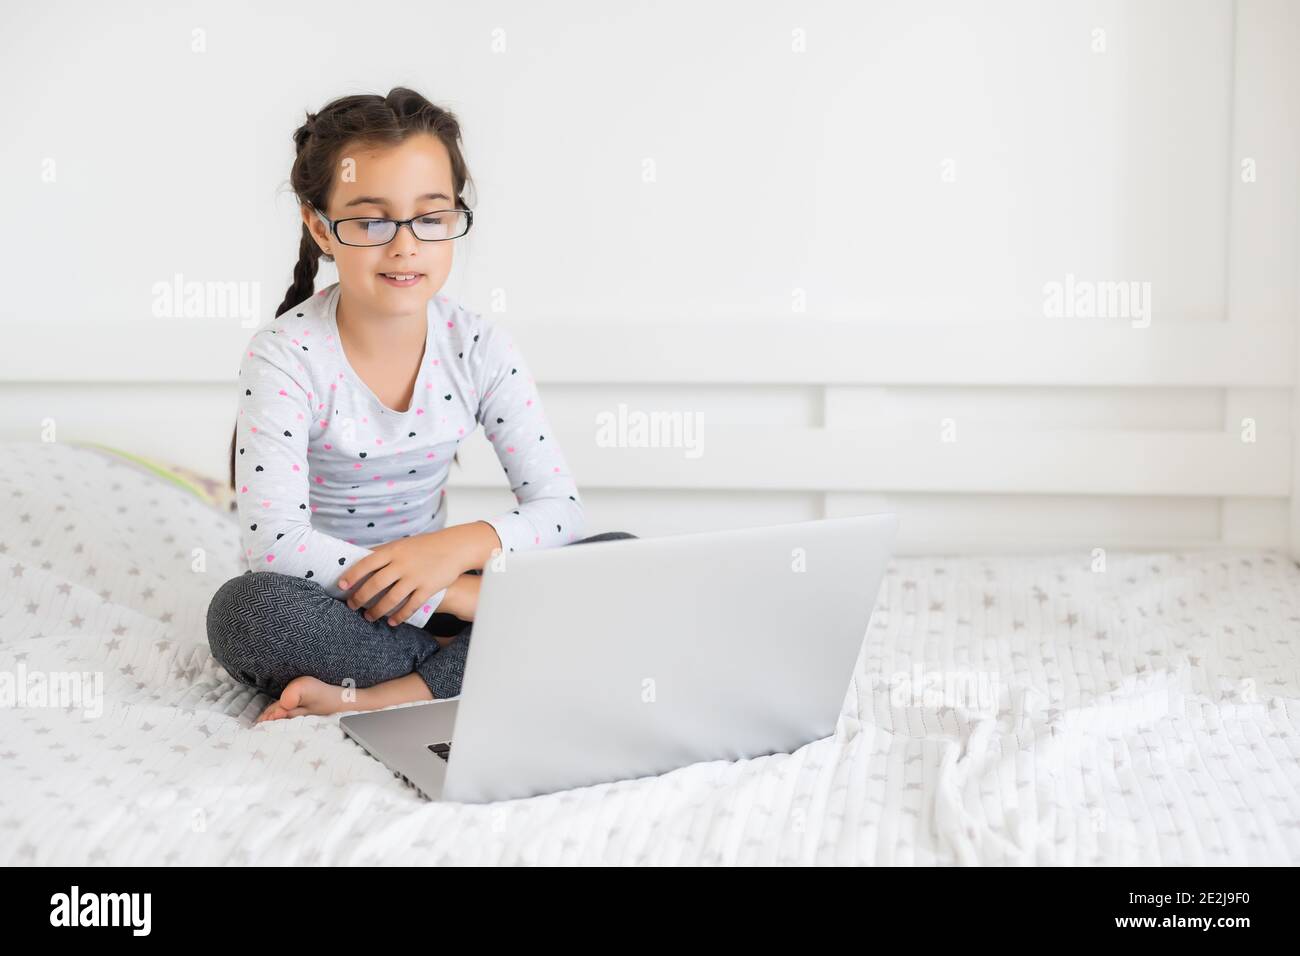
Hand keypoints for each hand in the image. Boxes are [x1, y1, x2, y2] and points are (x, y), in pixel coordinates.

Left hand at [340, 525, 485, 625]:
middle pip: (375, 584)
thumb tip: (359, 559)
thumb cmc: (425, 546)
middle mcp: (402, 564)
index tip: (341, 586)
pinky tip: (392, 622)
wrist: (454, 547)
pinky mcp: (428, 588)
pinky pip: (410, 606)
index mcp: (393, 550)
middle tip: (352, 606)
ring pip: (391, 599)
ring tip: (369, 617)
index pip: (367, 563)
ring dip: (377, 610)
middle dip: (360, 597)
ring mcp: (415, 577)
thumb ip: (383, 553)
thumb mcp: (402, 544)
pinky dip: (399, 616)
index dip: (352, 576)